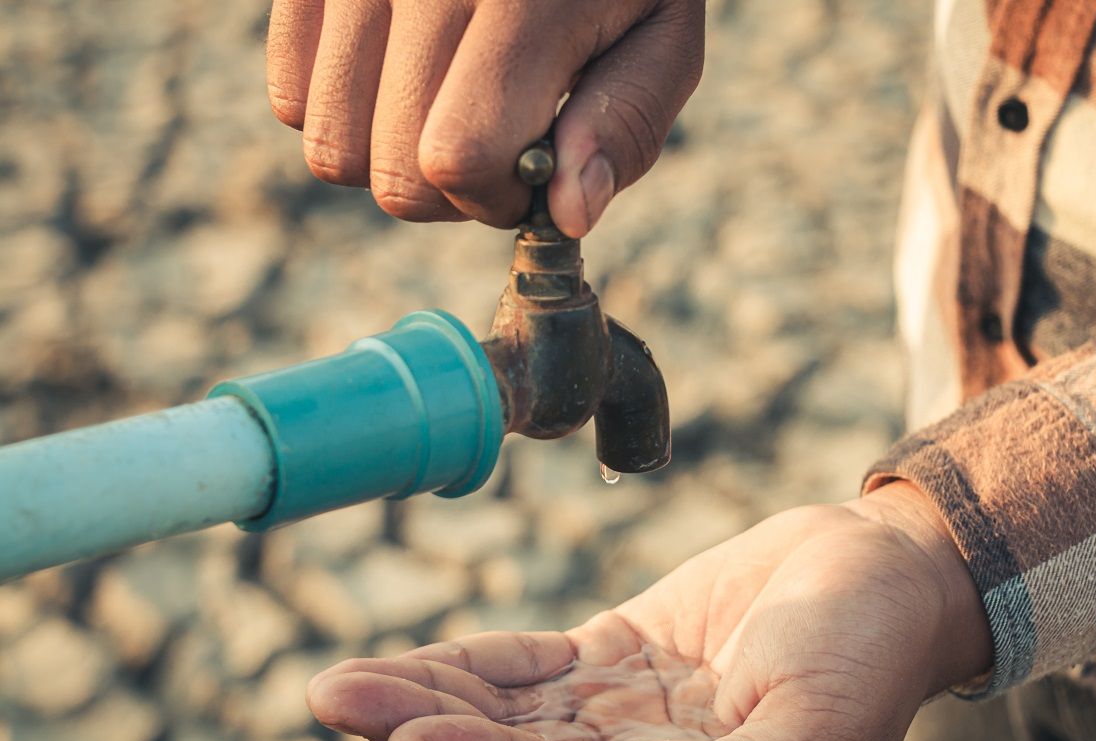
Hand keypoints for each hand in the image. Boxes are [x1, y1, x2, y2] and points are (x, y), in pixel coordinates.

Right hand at [266, 0, 704, 234]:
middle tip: (496, 142)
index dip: (498, 197)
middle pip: (391, 173)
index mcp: (522, 2)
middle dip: (450, 192)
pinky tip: (400, 80)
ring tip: (448, 110)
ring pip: (331, 150)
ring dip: (392, 161)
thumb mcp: (659, 35)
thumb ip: (625, 125)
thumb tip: (566, 217)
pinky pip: (289, 99)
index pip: (458, 156)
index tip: (533, 171)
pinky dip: (343, 115)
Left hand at [306, 482, 990, 740]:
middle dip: (426, 733)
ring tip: (341, 685)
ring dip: (429, 700)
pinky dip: (470, 665)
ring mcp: (625, 721)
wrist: (886, 577)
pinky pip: (529, 669)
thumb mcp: (816, 731)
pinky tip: (410, 662)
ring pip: (508, 717)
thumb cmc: (866, 658)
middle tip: (339, 700)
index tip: (410, 739)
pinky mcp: (617, 662)